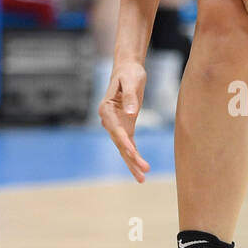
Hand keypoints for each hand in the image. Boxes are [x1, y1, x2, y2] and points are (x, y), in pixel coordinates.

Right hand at [98, 61, 149, 181]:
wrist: (127, 68)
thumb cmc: (129, 73)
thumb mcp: (131, 81)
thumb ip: (130, 97)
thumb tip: (131, 113)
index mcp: (106, 108)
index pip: (115, 129)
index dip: (124, 142)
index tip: (133, 153)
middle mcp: (108, 119)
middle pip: (119, 143)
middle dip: (130, 159)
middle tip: (142, 173)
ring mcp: (116, 124)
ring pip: (123, 147)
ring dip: (132, 162)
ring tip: (142, 178)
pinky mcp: (125, 125)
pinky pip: (129, 143)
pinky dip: (135, 156)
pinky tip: (141, 168)